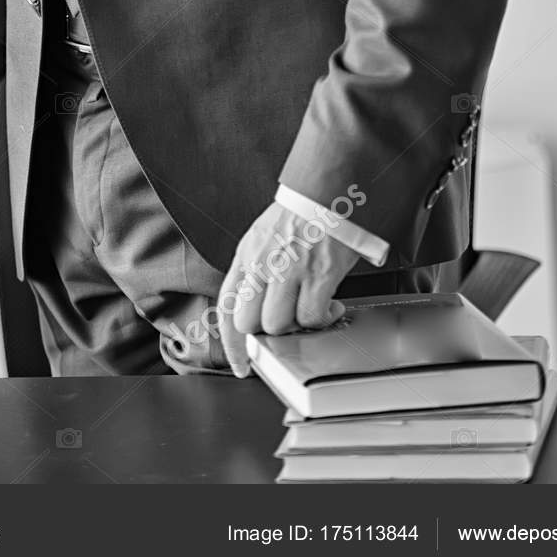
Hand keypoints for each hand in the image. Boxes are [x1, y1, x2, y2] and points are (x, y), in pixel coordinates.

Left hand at [216, 202, 357, 376]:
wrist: (329, 191)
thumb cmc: (301, 216)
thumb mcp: (264, 240)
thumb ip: (256, 273)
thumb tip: (258, 314)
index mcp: (246, 255)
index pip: (226, 307)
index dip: (230, 344)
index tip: (241, 364)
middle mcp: (262, 262)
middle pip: (248, 323)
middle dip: (268, 332)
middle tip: (288, 323)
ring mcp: (289, 269)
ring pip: (278, 325)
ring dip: (297, 325)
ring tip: (311, 308)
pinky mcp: (317, 273)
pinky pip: (312, 317)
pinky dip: (323, 318)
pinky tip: (330, 304)